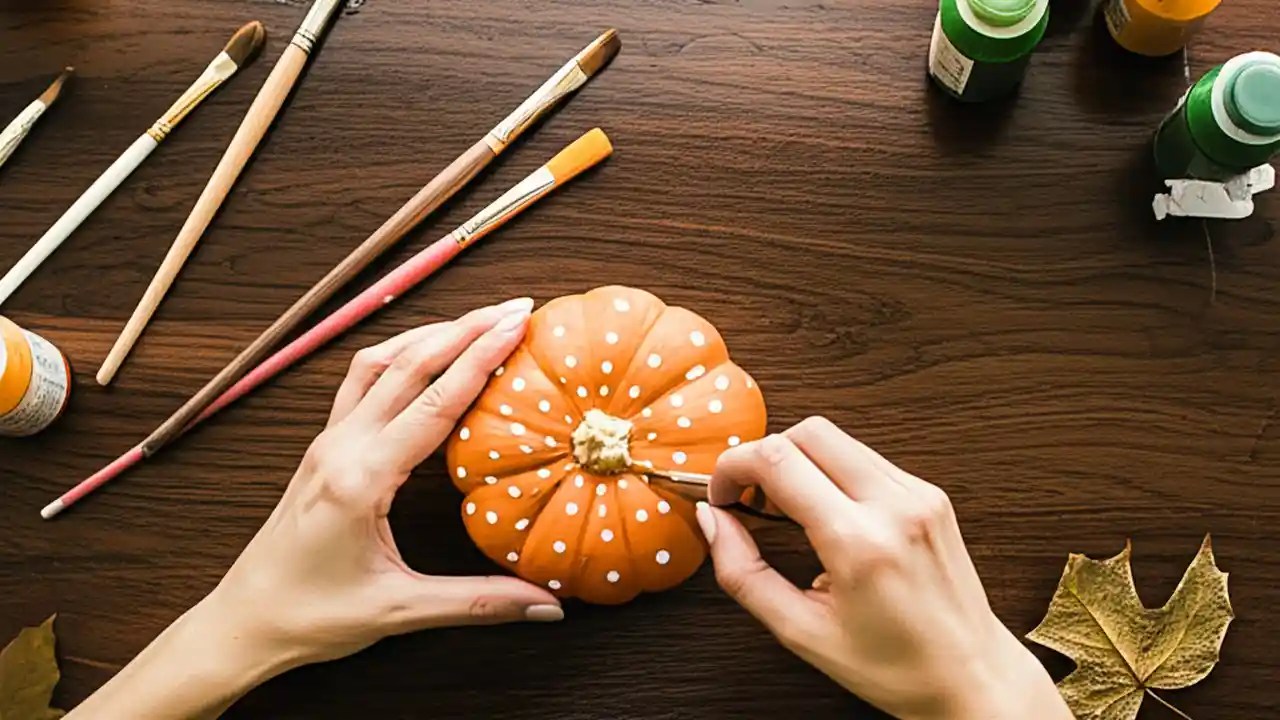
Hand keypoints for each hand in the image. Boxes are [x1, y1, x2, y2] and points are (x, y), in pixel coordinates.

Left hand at [68, 298, 560, 719]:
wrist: (243, 622)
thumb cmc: (311, 618)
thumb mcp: (399, 612)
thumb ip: (478, 602)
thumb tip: (548, 604)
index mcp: (361, 479)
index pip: (434, 402)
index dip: (479, 358)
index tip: (516, 324)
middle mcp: (341, 448)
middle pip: (409, 365)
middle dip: (464, 329)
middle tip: (515, 308)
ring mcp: (328, 443)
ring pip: (380, 364)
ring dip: (429, 335)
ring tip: (477, 320)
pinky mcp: (323, 448)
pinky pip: (361, 382)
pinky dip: (399, 357)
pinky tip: (424, 356)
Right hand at [695, 417, 1069, 719]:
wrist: (973, 678)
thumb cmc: (894, 667)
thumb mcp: (801, 632)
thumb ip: (743, 573)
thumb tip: (712, 522)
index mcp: (859, 543)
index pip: (779, 460)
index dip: (733, 467)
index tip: (722, 495)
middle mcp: (895, 507)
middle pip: (808, 431)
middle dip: (764, 454)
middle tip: (749, 497)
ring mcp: (919, 495)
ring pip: (838, 438)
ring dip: (799, 459)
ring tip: (785, 508)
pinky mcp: (930, 495)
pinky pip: (866, 458)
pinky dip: (831, 471)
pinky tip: (824, 511)